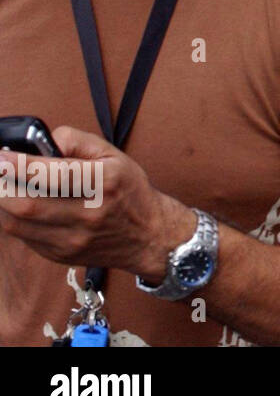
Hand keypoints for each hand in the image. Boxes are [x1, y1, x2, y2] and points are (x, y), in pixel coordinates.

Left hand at [0, 127, 194, 280]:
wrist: (148, 236)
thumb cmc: (129, 191)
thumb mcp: (114, 156)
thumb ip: (78, 141)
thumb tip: (43, 141)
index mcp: (103, 183)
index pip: (52, 174)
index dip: (18, 166)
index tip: (0, 157)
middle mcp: (87, 214)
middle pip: (27, 204)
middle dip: (2, 187)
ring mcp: (72, 239)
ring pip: (17, 224)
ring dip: (4, 203)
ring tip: (6, 187)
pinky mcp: (60, 255)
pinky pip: (24, 237)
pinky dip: (15, 219)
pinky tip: (22, 206)